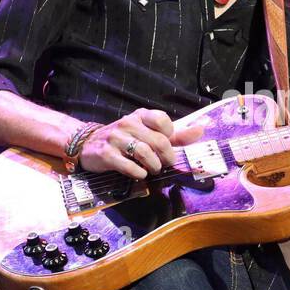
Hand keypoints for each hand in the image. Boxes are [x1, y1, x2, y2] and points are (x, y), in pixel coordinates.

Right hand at [79, 108, 204, 178]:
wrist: (88, 144)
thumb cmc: (124, 139)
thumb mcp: (148, 133)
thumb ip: (175, 134)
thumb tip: (201, 130)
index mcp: (140, 116)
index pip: (163, 120)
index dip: (171, 135)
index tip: (167, 144)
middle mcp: (128, 124)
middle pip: (158, 141)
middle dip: (167, 157)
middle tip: (165, 164)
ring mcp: (116, 139)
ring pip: (144, 153)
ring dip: (154, 166)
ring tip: (152, 170)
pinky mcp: (106, 154)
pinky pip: (129, 166)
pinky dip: (138, 173)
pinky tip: (139, 173)